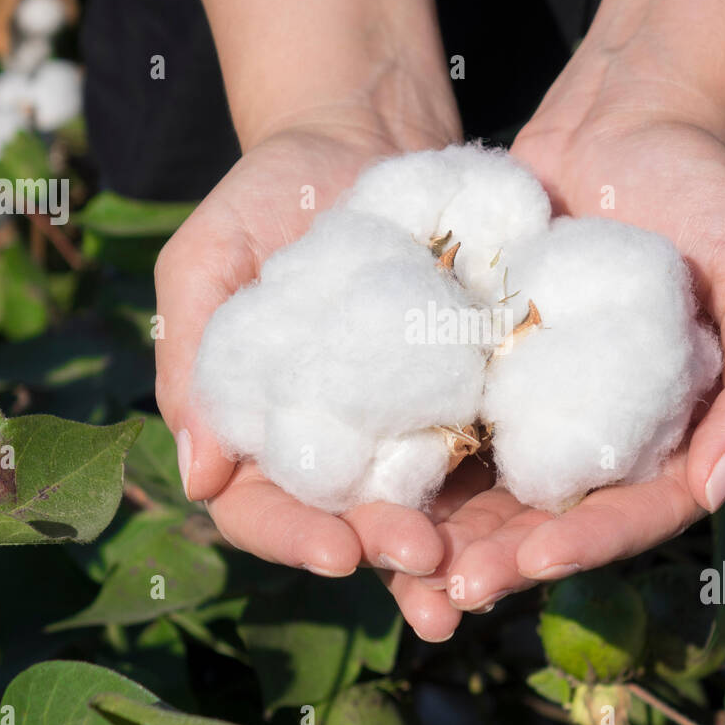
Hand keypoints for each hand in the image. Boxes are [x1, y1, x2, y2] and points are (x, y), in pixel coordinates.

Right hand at [154, 114, 469, 637]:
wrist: (361, 139)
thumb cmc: (267, 193)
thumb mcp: (209, 256)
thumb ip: (191, 353)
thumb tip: (197, 475)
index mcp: (257, 427)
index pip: (260, 507)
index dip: (292, 537)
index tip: (336, 549)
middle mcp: (329, 442)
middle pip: (347, 523)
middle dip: (385, 552)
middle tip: (426, 562)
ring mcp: (399, 425)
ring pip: (419, 510)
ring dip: (448, 556)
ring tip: (479, 585)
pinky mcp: (461, 397)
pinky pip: (482, 454)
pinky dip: (503, 496)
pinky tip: (533, 526)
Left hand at [383, 83, 724, 623]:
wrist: (626, 119)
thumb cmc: (712, 192)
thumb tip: (718, 489)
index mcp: (678, 431)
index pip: (638, 510)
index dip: (590, 543)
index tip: (536, 561)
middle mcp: (606, 430)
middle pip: (556, 518)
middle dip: (505, 559)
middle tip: (450, 589)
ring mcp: (541, 401)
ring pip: (494, 486)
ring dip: (451, 531)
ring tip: (402, 563)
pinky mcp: (488, 365)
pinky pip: (452, 421)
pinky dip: (419, 459)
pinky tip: (374, 488)